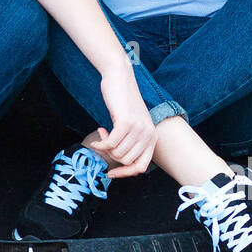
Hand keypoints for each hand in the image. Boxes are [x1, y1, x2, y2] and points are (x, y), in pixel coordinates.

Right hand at [94, 60, 156, 177]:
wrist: (120, 77)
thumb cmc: (123, 101)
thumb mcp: (133, 124)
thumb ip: (132, 142)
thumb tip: (120, 164)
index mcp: (152, 137)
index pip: (140, 167)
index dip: (124, 173)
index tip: (110, 173)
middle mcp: (149, 134)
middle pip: (126, 161)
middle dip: (111, 155)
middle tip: (105, 141)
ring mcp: (139, 128)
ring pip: (117, 153)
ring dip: (105, 146)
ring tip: (103, 132)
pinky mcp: (126, 122)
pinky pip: (110, 143)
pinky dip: (100, 142)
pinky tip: (98, 132)